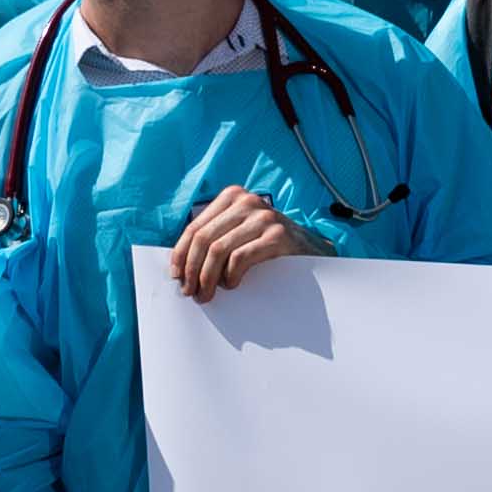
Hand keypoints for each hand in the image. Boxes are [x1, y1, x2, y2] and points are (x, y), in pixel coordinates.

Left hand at [172, 186, 310, 297]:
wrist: (315, 250)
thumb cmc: (272, 245)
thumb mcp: (242, 230)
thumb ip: (217, 235)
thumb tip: (182, 263)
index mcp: (232, 197)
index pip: (196, 226)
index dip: (181, 253)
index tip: (176, 275)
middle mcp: (247, 202)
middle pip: (203, 238)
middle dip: (191, 269)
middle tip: (189, 291)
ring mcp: (264, 218)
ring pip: (218, 249)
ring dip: (207, 277)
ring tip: (206, 294)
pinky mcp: (277, 236)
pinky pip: (240, 258)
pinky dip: (230, 275)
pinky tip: (231, 285)